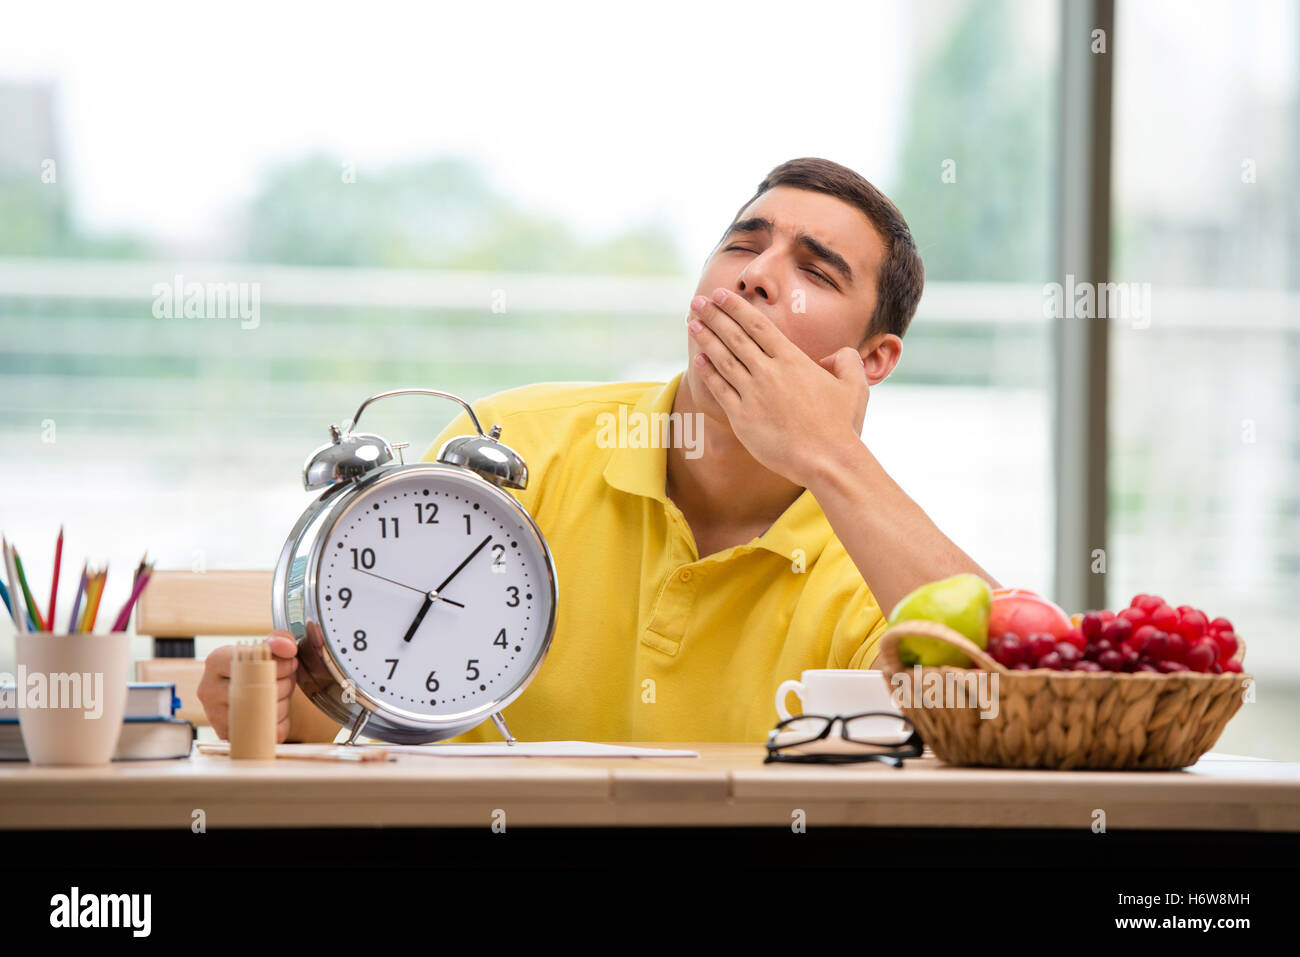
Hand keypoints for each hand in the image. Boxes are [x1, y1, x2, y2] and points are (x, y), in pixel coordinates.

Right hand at [197, 631, 298, 741]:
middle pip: (260, 688)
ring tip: (279, 696)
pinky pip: (266, 732)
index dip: (279, 664)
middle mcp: (210, 690)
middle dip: (285, 684)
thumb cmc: (255, 670)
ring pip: (265, 712)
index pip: (252, 662)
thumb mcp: (268, 648)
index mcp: (215, 662)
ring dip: (283, 704)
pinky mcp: (229, 737)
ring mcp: (216, 717)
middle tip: (287, 680)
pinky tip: (274, 714)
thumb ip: (280, 640)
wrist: (245, 693)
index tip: (291, 663)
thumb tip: (287, 647)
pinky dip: (279, 724)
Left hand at [688, 287, 868, 486]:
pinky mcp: (742, 418)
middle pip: (735, 336)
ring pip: (723, 359)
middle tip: (697, 301)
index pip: (758, 325)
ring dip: (706, 338)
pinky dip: (708, 373)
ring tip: (692, 323)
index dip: (736, 307)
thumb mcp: (855, 386)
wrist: (827, 461)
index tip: (721, 294)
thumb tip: (835, 355)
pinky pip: (720, 389)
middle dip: (714, 315)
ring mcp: (753, 395)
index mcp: (793, 360)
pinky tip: (698, 360)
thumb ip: (845, 361)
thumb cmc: (842, 426)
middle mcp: (769, 372)